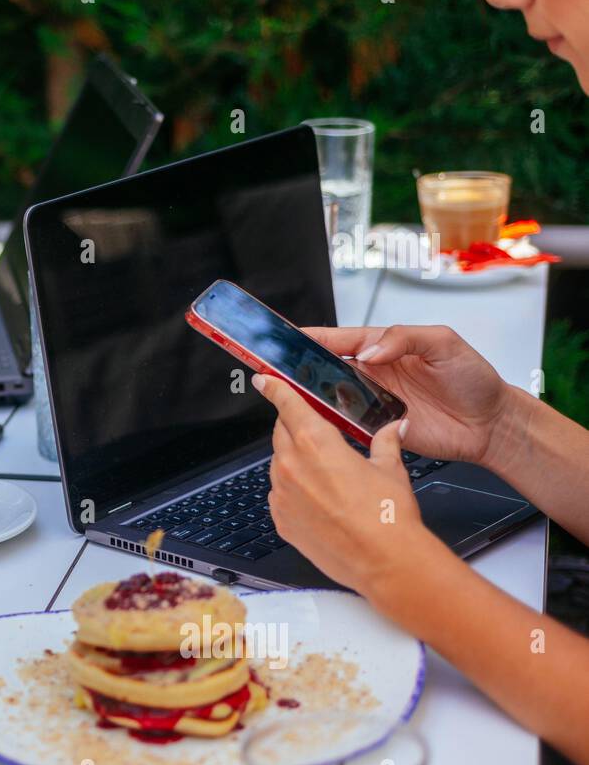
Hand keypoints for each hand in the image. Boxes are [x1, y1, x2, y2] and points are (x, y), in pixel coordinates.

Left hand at [253, 373, 441, 596]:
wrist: (385, 562)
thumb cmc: (388, 517)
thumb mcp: (390, 469)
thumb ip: (385, 442)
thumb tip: (391, 428)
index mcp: (316, 443)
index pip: (287, 405)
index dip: (275, 388)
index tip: (264, 379)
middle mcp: (291, 466)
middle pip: (281, 433)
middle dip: (294, 427)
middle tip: (316, 432)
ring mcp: (281, 495)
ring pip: (279, 464)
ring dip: (295, 461)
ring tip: (328, 477)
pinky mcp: (280, 519)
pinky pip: (280, 495)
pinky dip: (293, 491)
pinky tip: (320, 501)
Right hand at [303, 324, 514, 466]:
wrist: (489, 423)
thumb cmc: (473, 379)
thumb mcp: (444, 343)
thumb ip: (404, 338)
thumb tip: (369, 352)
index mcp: (384, 347)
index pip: (339, 338)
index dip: (311, 336)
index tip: (286, 336)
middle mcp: (372, 373)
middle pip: (325, 366)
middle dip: (299, 365)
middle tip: (276, 365)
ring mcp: (372, 401)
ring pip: (329, 396)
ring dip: (309, 394)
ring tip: (287, 391)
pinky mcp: (377, 428)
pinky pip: (346, 424)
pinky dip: (329, 422)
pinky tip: (316, 419)